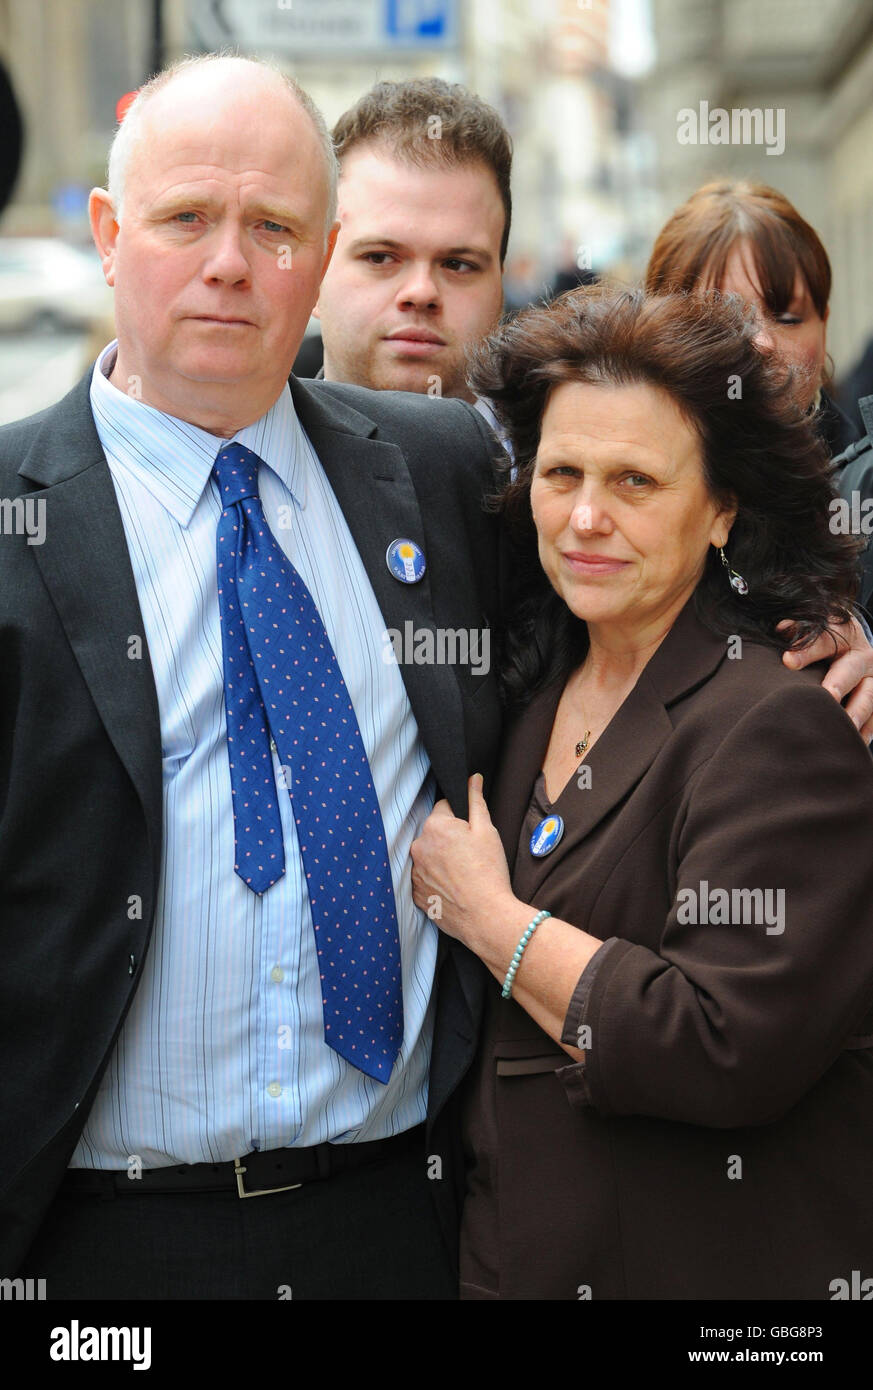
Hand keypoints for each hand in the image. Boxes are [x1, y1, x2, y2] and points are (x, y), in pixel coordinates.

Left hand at [411, 773, 514, 946]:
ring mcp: (415, 872)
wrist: (486, 916)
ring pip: (429, 856)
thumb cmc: (489, 872)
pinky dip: (436, 881)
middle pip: (434, 834)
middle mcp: (418, 847)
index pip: (444, 809)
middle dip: (449, 840)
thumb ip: (475, 800)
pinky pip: (425, 879)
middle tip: (470, 856)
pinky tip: (455, 888)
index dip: (461, 819)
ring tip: (463, 875)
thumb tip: (472, 778)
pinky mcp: (416, 894)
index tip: (472, 835)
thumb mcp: (487, 830)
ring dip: (441, 860)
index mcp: (435, 826)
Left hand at [780, 614, 872, 739]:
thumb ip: (797, 629)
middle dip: (838, 684)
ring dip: (856, 713)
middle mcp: (863, 656)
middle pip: (850, 671)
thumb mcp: (813, 625)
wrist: (851, 641)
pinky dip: (865, 732)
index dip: (807, 650)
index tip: (788, 661)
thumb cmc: (822, 636)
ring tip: (843, 728)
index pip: (825, 640)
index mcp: (844, 633)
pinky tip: (854, 744)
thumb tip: (782, 628)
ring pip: (868, 698)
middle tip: (826, 697)